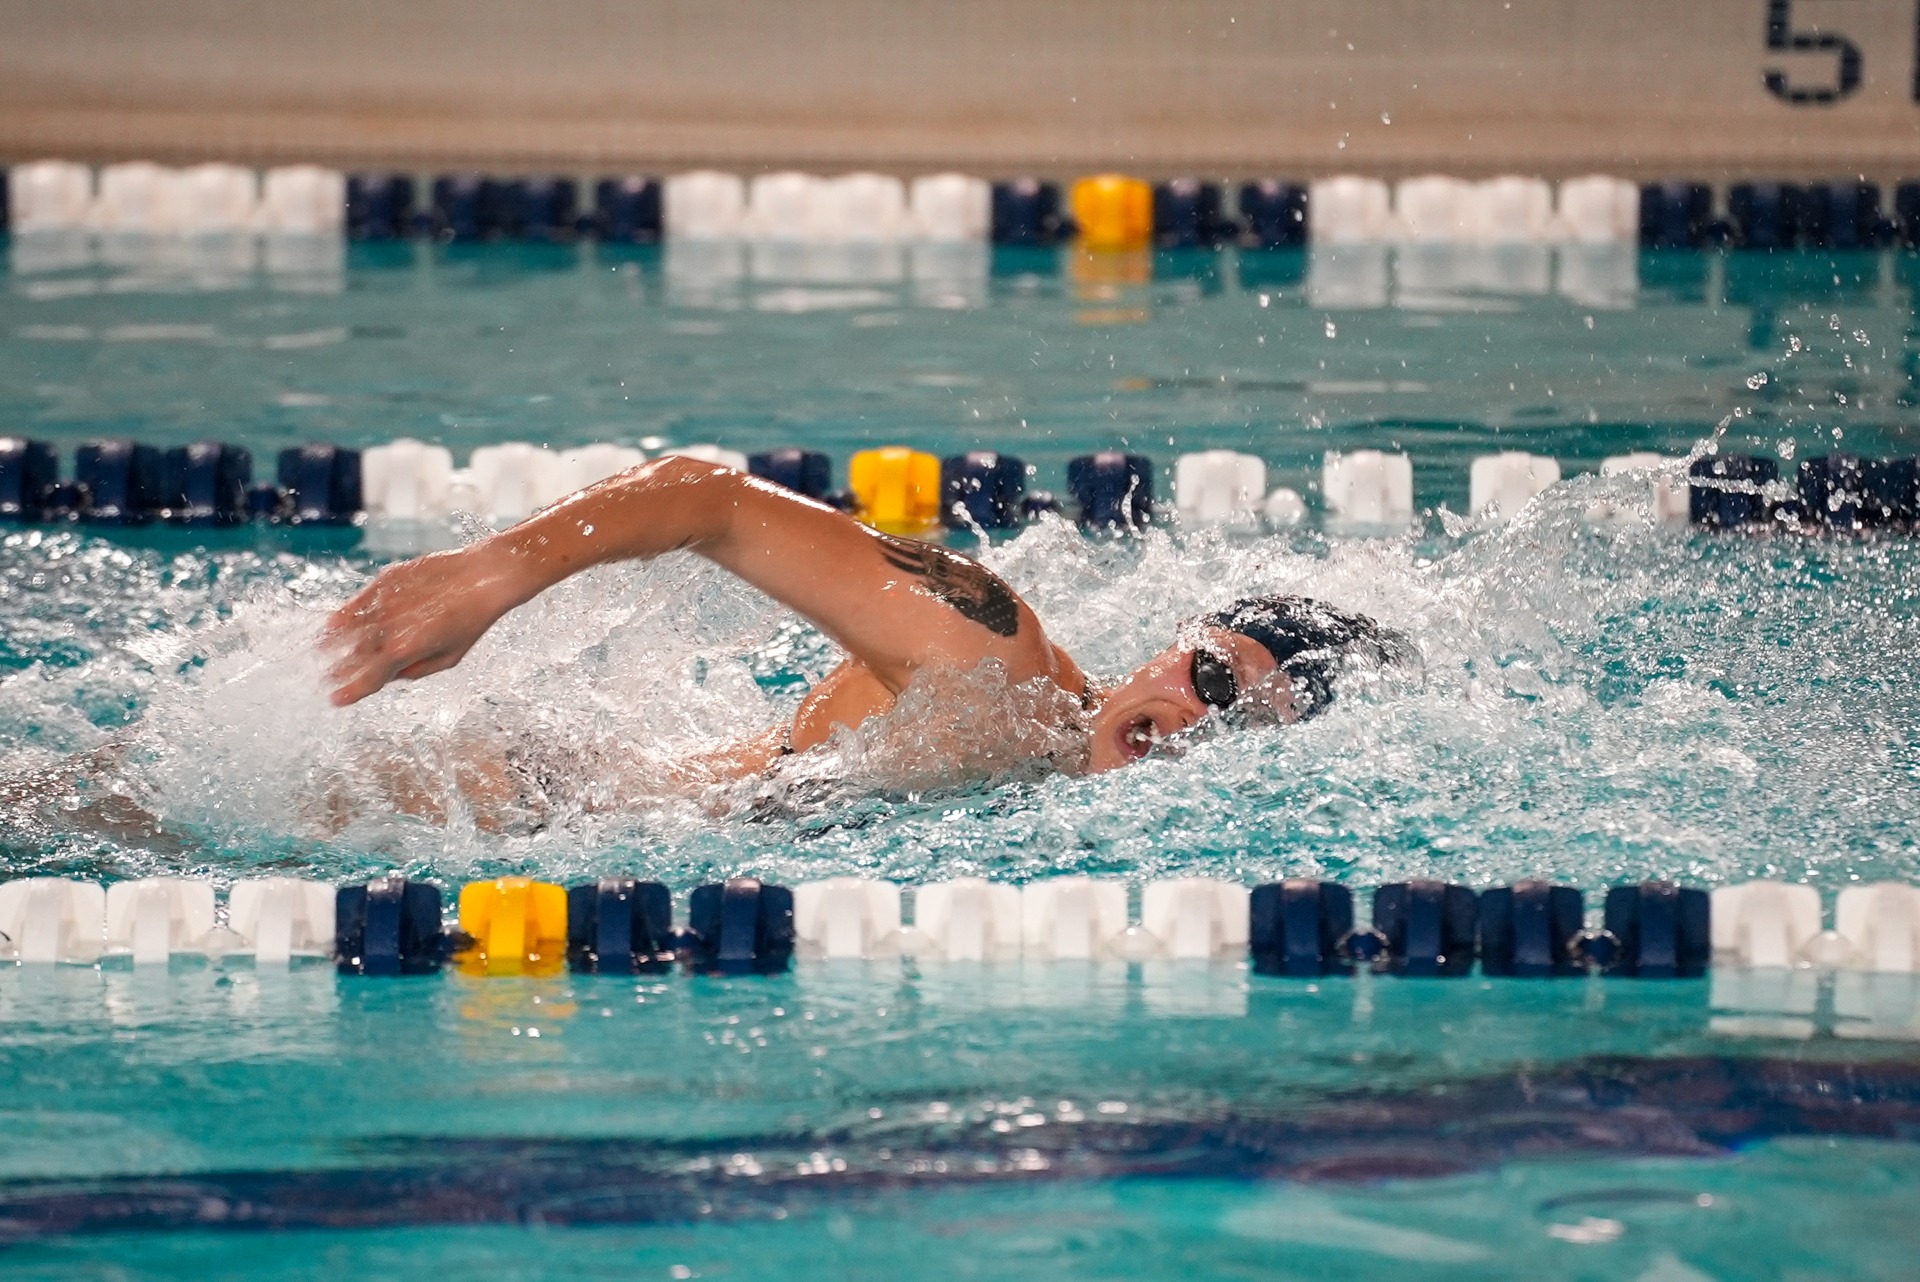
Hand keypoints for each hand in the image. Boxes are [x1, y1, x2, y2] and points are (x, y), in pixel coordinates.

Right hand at [321, 545, 523, 705]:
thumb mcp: (449, 657)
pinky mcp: (386, 581)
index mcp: (405, 650)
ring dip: (330, 642)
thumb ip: (417, 670)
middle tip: (326, 678)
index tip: (336, 700)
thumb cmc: (471, 621)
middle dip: (339, 669)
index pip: (369, 677)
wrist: (482, 577)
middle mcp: (390, 627)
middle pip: (355, 654)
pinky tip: (332, 623)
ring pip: (348, 627)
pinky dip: (344, 615)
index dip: (351, 691)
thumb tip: (392, 675)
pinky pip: (358, 601)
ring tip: (318, 651)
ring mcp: (385, 601)